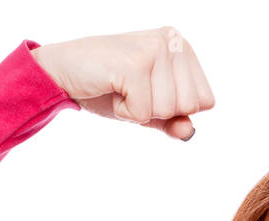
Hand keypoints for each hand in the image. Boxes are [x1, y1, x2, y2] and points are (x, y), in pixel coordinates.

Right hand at [29, 27, 215, 139]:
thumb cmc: (108, 87)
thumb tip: (189, 132)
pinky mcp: (135, 64)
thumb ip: (174, 121)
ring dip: (140, 111)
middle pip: (190, 107)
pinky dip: (124, 112)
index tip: (148, 92)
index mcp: (183, 46)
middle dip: (158, 111)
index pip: (205, 101)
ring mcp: (155, 49)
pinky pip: (143, 114)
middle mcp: (173, 41)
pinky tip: (111, 89)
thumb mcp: (148, 108)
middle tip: (132, 90)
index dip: (175, 110)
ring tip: (121, 88)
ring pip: (168, 111)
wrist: (63, 72)